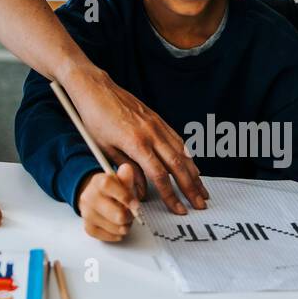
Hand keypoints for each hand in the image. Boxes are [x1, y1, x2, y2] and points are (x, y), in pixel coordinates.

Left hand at [62, 65, 208, 215]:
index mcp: (136, 143)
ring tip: (202, 189)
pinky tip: (192, 165)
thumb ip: (126, 171)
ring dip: (194, 173)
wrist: (97, 89)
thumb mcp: (105, 149)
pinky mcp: (158, 119)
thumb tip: (141, 192)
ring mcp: (157, 125)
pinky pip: (178, 140)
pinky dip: (188, 155)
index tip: (179, 209)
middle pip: (178, 166)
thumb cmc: (95, 118)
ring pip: (182, 152)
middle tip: (200, 204)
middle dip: (191, 188)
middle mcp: (151, 133)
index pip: (160, 176)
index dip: (171, 195)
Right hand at [77, 162, 145, 241]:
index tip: (136, 205)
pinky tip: (116, 225)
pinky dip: (117, 233)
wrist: (95, 199)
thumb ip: (126, 177)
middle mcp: (89, 197)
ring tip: (123, 218)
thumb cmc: (112, 191)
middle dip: (130, 216)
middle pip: (118, 215)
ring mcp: (87, 214)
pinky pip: (111, 237)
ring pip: (117, 228)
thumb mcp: (121, 181)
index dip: (126, 197)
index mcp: (97, 182)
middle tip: (131, 213)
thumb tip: (127, 169)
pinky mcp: (89, 228)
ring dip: (125, 226)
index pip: (109, 186)